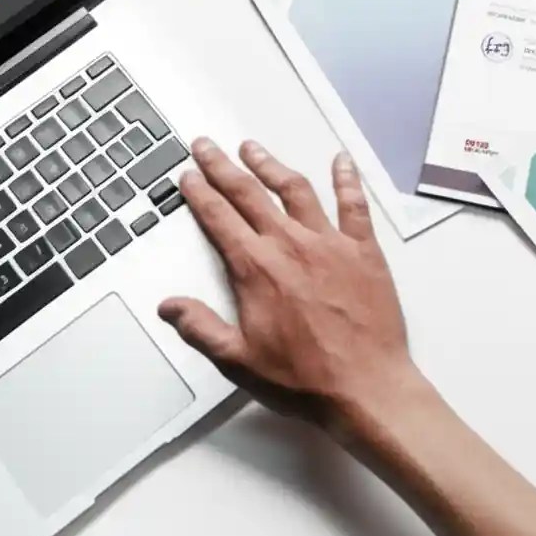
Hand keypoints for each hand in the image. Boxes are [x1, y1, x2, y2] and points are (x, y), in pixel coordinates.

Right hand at [159, 138, 432, 428]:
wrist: (366, 389)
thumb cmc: (305, 380)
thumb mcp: (238, 360)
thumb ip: (201, 328)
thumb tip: (169, 307)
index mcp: (256, 269)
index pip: (219, 218)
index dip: (199, 193)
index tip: (188, 176)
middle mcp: (290, 246)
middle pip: (249, 193)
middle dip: (223, 166)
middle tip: (207, 146)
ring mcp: (330, 244)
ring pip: (295, 190)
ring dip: (271, 165)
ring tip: (253, 148)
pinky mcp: (364, 251)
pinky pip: (354, 205)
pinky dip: (346, 179)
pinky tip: (340, 161)